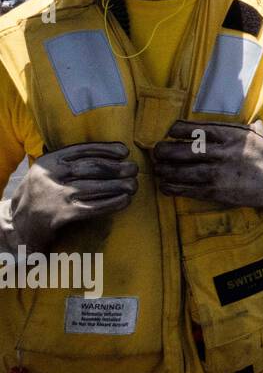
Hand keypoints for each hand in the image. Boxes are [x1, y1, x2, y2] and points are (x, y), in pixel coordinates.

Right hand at [5, 143, 136, 250]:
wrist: (18, 223)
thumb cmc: (41, 193)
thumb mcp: (47, 172)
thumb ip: (69, 162)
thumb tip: (111, 154)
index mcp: (48, 161)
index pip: (82, 150)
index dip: (106, 149)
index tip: (124, 151)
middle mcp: (51, 176)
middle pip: (92, 168)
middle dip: (117, 168)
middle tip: (134, 170)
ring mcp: (56, 196)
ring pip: (96, 187)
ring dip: (119, 185)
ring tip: (133, 185)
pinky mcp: (62, 214)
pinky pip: (94, 207)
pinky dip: (113, 203)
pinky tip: (125, 200)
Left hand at [153, 119, 262, 210]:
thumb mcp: (259, 133)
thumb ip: (243, 127)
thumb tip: (243, 117)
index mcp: (230, 135)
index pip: (194, 129)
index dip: (177, 130)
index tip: (171, 132)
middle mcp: (221, 152)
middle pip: (182, 151)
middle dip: (164, 151)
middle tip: (157, 152)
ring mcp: (218, 173)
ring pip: (181, 171)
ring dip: (165, 170)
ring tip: (158, 169)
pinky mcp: (217, 191)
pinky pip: (188, 189)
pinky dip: (173, 188)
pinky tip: (165, 186)